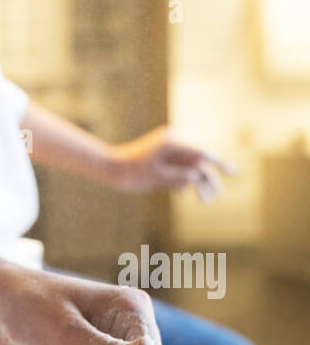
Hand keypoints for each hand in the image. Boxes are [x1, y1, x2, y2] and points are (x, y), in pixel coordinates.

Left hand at [108, 125, 235, 200]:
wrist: (110, 168)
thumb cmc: (131, 173)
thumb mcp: (158, 178)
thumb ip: (179, 176)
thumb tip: (199, 176)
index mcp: (172, 143)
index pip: (201, 153)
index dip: (219, 163)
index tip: (234, 173)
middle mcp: (172, 143)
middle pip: (198, 161)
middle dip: (208, 180)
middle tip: (215, 198)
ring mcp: (168, 149)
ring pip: (189, 166)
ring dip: (196, 183)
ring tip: (205, 201)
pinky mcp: (163, 157)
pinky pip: (179, 168)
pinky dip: (183, 180)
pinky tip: (182, 193)